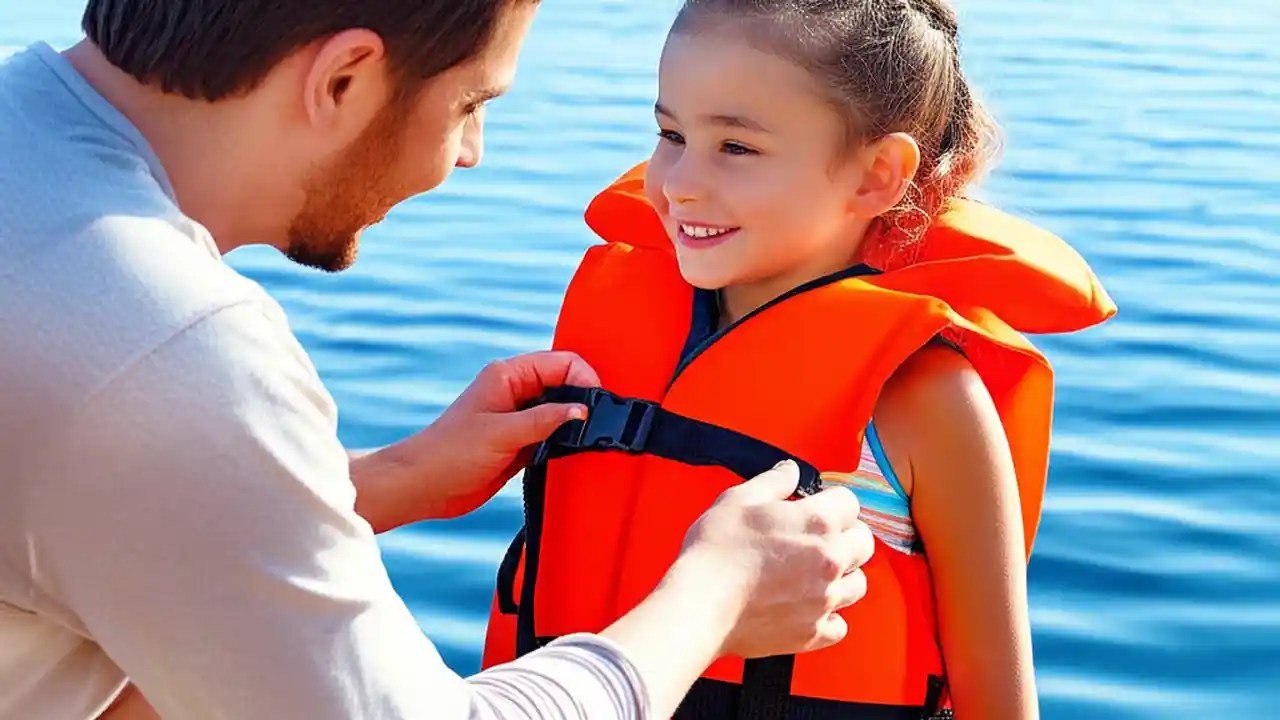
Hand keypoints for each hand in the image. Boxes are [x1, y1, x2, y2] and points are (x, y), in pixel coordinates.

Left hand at [372, 351, 599, 521]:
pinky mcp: (520, 443)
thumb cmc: (449, 453)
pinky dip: (566, 443)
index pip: (561, 363)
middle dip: (585, 400)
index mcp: (508, 376)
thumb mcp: (500, 433)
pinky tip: (574, 453)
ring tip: (590, 440)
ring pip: (561, 412)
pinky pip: (553, 436)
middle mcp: (516, 392)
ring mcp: (518, 418)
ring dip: (576, 424)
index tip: (595, 406)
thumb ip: (544, 420)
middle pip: (566, 385)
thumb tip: (583, 411)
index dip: (584, 379)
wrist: (422, 487)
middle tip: (599, 425)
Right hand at [673, 461, 874, 658]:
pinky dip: (829, 617)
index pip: (850, 502)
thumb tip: (791, 471)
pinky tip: (808, 608)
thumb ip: (773, 481)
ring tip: (816, 574)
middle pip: (863, 543)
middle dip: (846, 536)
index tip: (816, 508)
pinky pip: (839, 625)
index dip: (831, 502)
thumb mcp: (738, 499)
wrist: (699, 605)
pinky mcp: (813, 632)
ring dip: (843, 576)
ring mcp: (825, 599)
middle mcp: (830, 559)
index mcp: (817, 522)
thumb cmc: (715, 550)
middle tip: (819, 539)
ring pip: (858, 585)